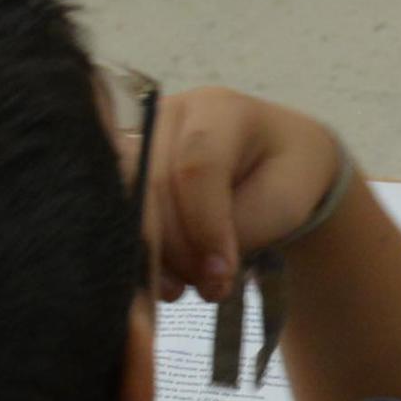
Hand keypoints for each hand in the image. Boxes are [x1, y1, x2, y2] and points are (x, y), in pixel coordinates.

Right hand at [132, 86, 350, 300]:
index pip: (199, 164)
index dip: (204, 224)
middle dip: (176, 247)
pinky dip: (138, 253)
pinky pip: (115, 211)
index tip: (220, 276)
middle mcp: (171, 116)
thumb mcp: (284, 202)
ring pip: (126, 198)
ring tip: (182, 289)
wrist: (275, 161)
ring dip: (153, 254)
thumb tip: (200, 270)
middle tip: (206, 289)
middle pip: (153, 182)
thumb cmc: (284, 177)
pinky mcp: (123, 168)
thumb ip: (244, 229)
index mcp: (221, 110)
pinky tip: (160, 281)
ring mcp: (140, 139)